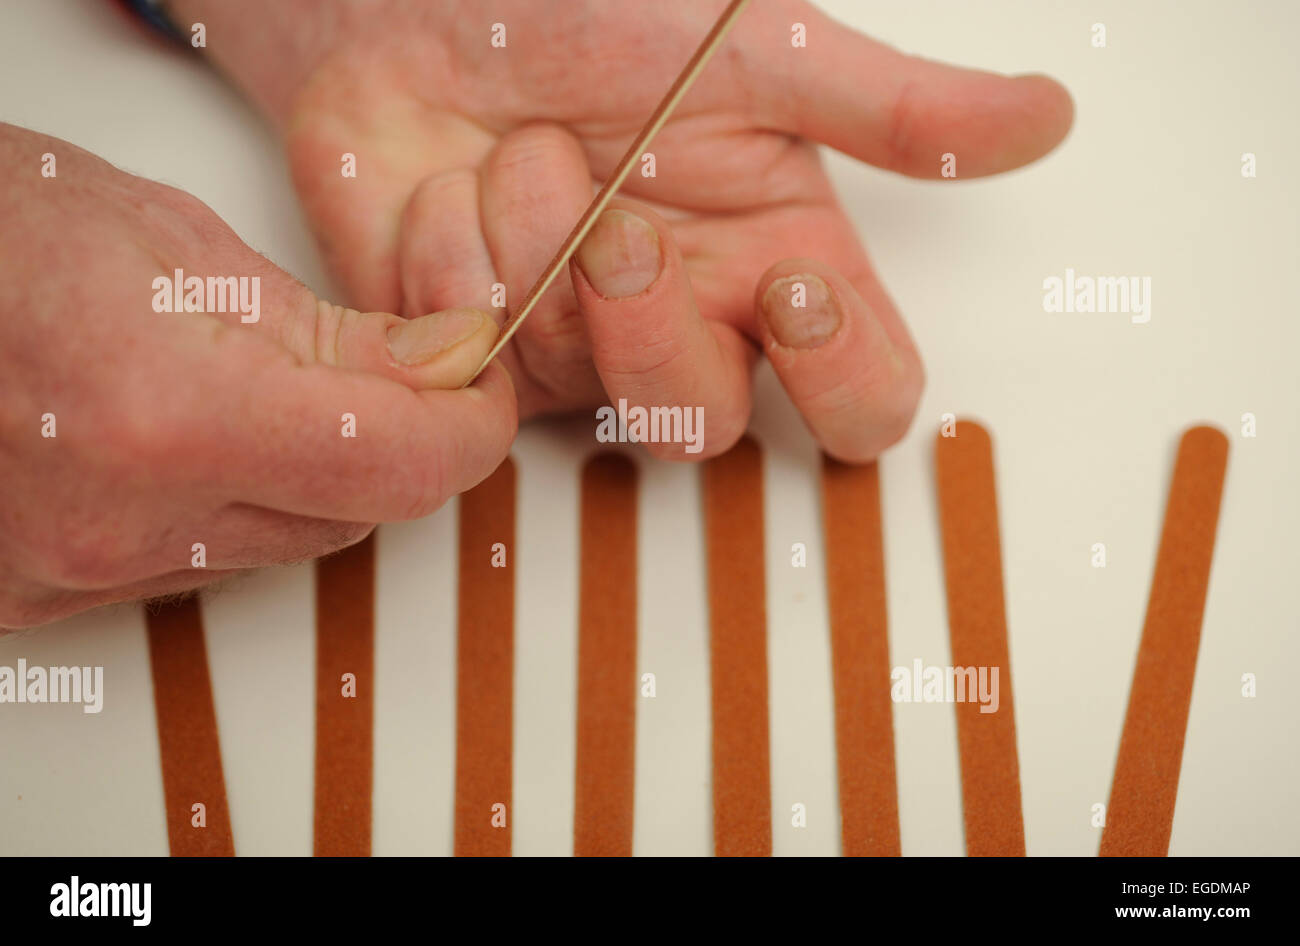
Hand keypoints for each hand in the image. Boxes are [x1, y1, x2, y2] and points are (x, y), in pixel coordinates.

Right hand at [0, 123, 514, 626]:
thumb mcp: (174, 241)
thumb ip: (331, 330)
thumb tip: (448, 366)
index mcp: (164, 413)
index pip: (404, 466)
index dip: (470, 425)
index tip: (475, 385)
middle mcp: (117, 522)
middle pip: (355, 516)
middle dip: (392, 444)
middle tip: (382, 373)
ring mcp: (72, 574)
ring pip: (283, 548)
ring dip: (307, 478)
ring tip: (249, 390)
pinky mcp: (43, 600)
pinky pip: (199, 569)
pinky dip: (226, 509)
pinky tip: (181, 440)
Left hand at [177, 0, 1071, 459]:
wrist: (406, 3)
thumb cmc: (578, 11)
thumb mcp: (754, 47)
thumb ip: (893, 106)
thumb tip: (1048, 118)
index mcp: (777, 261)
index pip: (862, 399)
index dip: (842, 379)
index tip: (792, 291)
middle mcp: (689, 325)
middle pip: (711, 428)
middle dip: (651, 325)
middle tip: (614, 222)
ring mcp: (580, 354)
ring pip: (587, 390)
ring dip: (540, 249)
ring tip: (515, 150)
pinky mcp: (481, 361)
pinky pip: (480, 369)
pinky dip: (455, 261)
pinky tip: (444, 192)